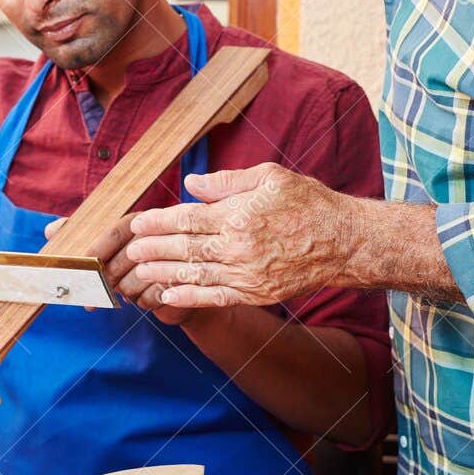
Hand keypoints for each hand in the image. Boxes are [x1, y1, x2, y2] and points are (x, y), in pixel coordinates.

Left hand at [45, 212, 195, 321]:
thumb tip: (50, 231)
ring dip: (124, 292)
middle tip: (97, 288)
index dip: (96, 248)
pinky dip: (140, 302)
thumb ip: (82, 234)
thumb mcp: (109, 245)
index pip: (114, 231)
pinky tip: (143, 296)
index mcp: (141, 221)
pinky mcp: (180, 284)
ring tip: (127, 288)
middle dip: (105, 279)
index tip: (80, 264)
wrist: (175, 283)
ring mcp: (172, 259)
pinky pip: (146, 300)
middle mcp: (159, 235)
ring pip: (132, 282)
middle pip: (121, 260)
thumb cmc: (137, 260)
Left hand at [125, 163, 353, 308]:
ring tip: (138, 273)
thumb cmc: (308, 203)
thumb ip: (227, 181)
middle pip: (184, 249)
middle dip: (152, 249)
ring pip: (194, 275)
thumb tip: (190, 185)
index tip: (137, 224)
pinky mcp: (256, 293)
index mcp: (238, 214)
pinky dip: (189, 297)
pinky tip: (167, 296)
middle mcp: (238, 246)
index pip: (187, 219)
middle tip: (128, 250)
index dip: (159, 222)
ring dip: (162, 275)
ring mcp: (247, 273)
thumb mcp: (270, 177)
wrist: (345, 241)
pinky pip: (215, 297)